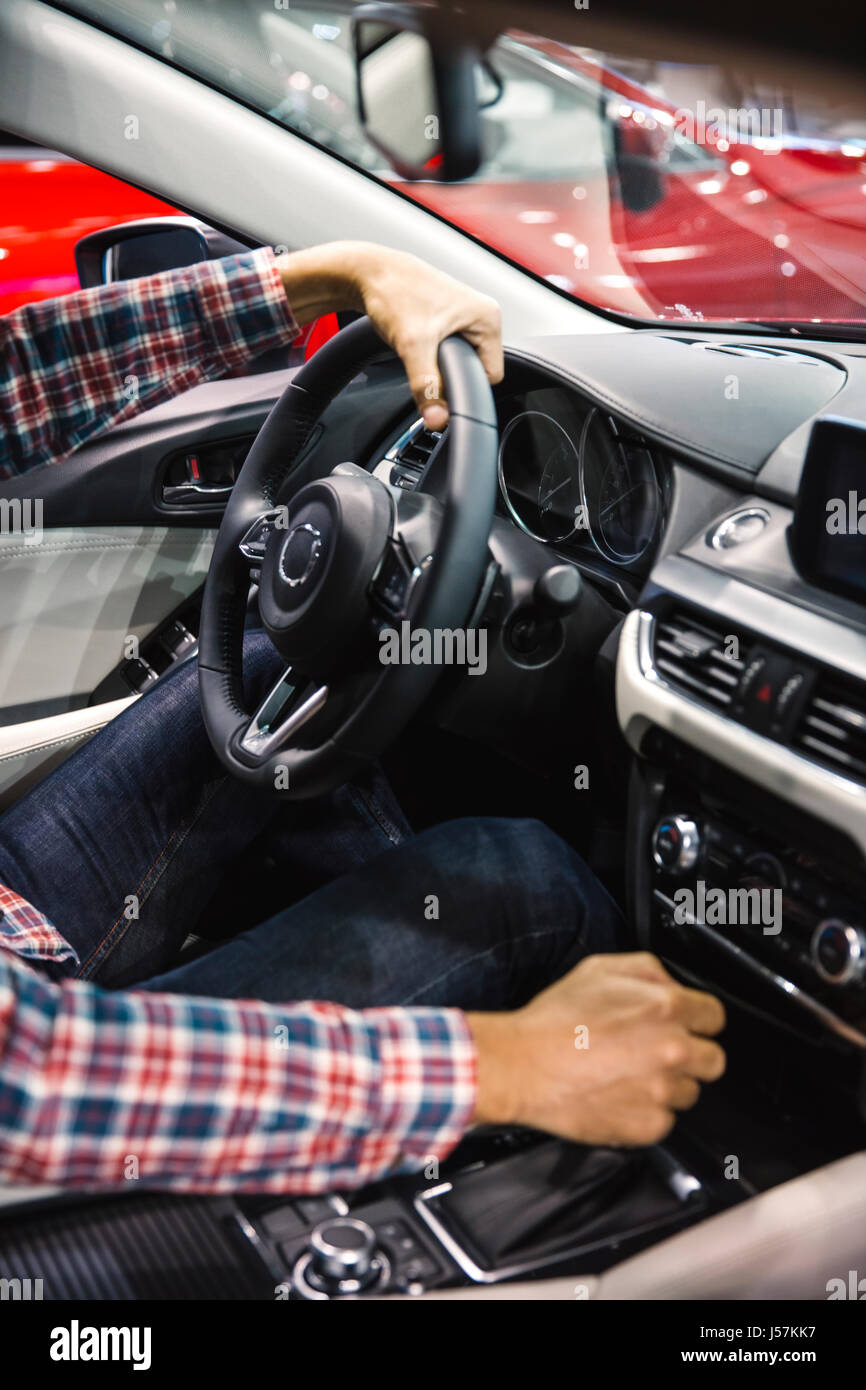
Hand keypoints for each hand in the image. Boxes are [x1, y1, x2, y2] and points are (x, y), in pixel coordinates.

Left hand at [277, 241, 502, 429]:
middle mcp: (483, 316)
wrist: (369, 273)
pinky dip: (432, 356)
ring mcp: (467, 317)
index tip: (441, 380)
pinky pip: (449, 353)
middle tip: (425, 357)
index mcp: (488, 317)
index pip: (491, 375)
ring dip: (439, 365)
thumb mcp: (412, 345)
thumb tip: (437, 419)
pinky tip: (418, 343)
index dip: (464, 385)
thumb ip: (427, 386)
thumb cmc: (395, 292)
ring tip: (420, 345)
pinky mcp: (451, 320)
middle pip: (475, 370)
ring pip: (461, 362)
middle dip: (450, 373)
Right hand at [466, 952, 725, 1146]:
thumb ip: (649, 970)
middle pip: (714, 1060)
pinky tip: (619, 1095)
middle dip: (691, 1054)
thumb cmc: (554, 1020)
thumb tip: (672, 984)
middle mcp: (673, 1050)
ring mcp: (662, 1092)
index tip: (685, 1024)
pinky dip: (647, 1112)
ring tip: (629, 1074)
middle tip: (657, 1052)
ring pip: (689, 1092)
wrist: (522, 1065)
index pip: (715, 1016)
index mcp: (666, 1008)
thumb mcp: (600, 969)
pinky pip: (664, 1121)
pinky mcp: (648, 1126)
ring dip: (668, 1085)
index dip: (698, 1019)